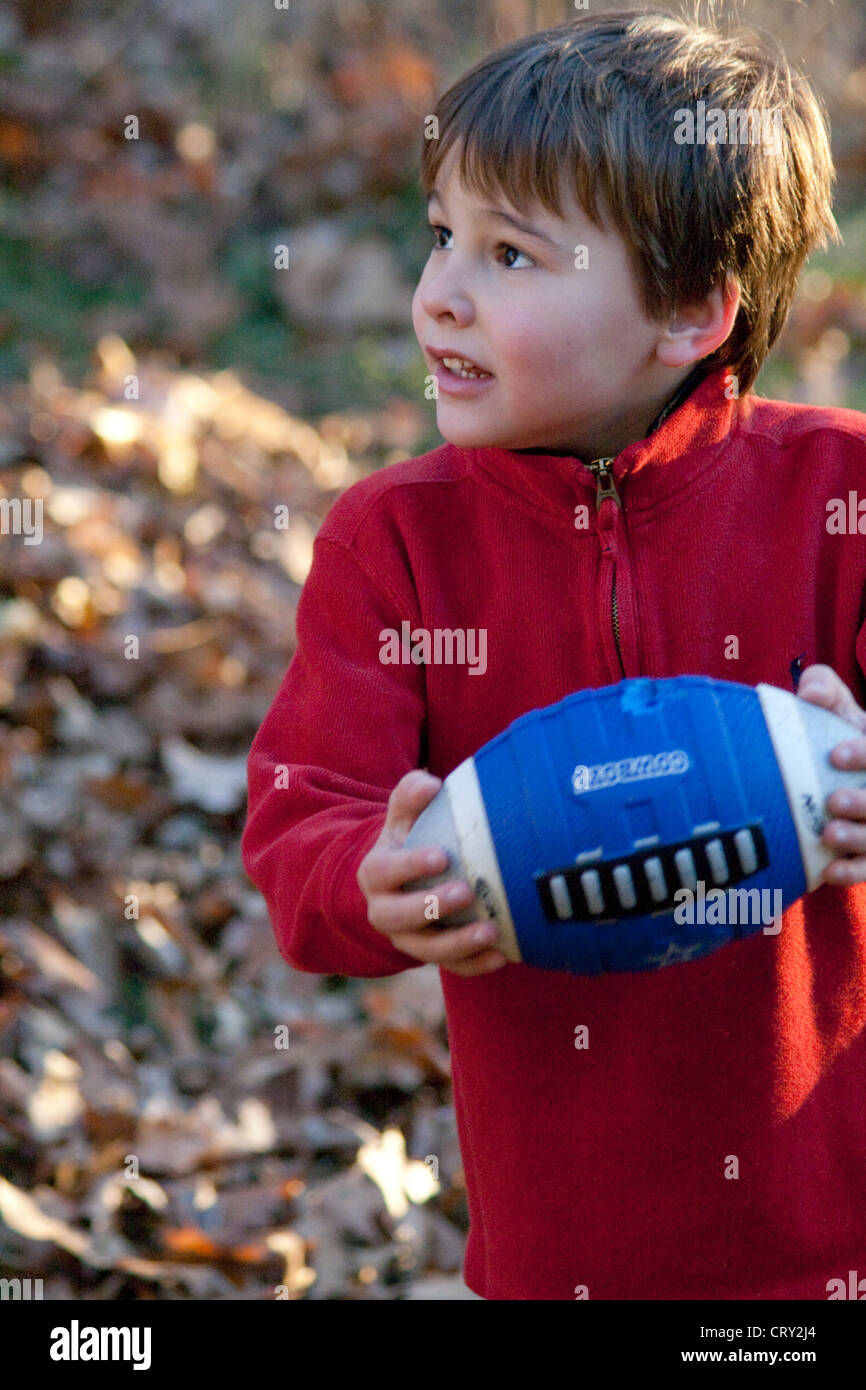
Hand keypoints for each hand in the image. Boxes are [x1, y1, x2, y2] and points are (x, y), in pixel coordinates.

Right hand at [357, 769, 507, 975]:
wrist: (406, 879)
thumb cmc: (411, 838)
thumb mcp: (404, 815)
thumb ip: (411, 794)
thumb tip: (430, 784)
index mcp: (375, 873)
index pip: (383, 872)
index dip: (408, 867)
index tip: (441, 856)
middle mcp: (384, 910)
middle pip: (397, 917)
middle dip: (431, 907)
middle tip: (466, 892)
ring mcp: (407, 938)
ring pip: (426, 950)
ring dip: (457, 944)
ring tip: (490, 931)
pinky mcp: (431, 955)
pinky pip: (451, 968)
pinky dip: (475, 964)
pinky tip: (501, 955)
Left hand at [796, 664, 865, 886]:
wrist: (831, 776)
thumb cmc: (835, 737)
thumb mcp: (835, 710)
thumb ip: (825, 689)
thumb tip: (810, 692)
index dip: (863, 754)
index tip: (834, 754)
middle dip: (865, 802)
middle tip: (832, 801)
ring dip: (858, 838)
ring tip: (828, 834)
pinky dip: (853, 871)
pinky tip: (829, 872)